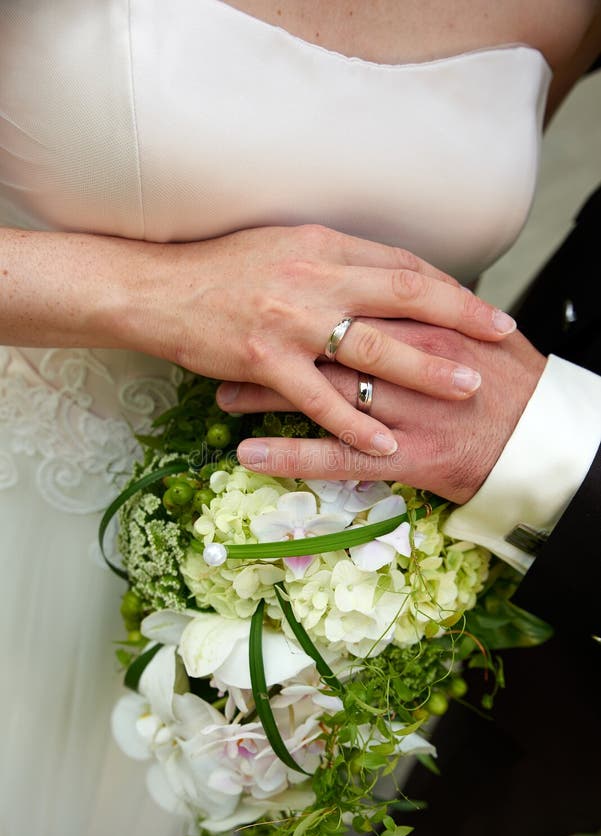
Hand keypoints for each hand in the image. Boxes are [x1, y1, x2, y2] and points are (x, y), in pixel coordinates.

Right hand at [127, 225, 515, 456]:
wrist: (157, 289)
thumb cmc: (219, 268)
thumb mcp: (282, 245)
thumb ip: (332, 259)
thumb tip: (378, 276)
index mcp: (322, 243)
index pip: (399, 262)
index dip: (445, 283)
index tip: (477, 301)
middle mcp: (314, 276)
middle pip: (404, 295)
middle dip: (460, 316)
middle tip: (499, 336)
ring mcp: (290, 320)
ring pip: (373, 347)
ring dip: (425, 369)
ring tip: (465, 387)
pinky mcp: (264, 359)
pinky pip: (320, 399)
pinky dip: (356, 423)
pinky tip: (385, 442)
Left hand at [217, 320, 545, 502]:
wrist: (538, 440)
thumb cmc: (507, 384)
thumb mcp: (472, 334)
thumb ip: (433, 309)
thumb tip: (402, 287)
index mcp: (419, 321)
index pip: (350, 300)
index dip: (305, 296)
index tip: (263, 295)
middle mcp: (403, 358)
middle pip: (322, 341)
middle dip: (273, 342)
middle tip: (226, 342)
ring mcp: (399, 407)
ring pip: (319, 394)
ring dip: (265, 395)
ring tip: (222, 395)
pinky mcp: (398, 454)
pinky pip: (334, 454)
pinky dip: (288, 454)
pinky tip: (249, 455)